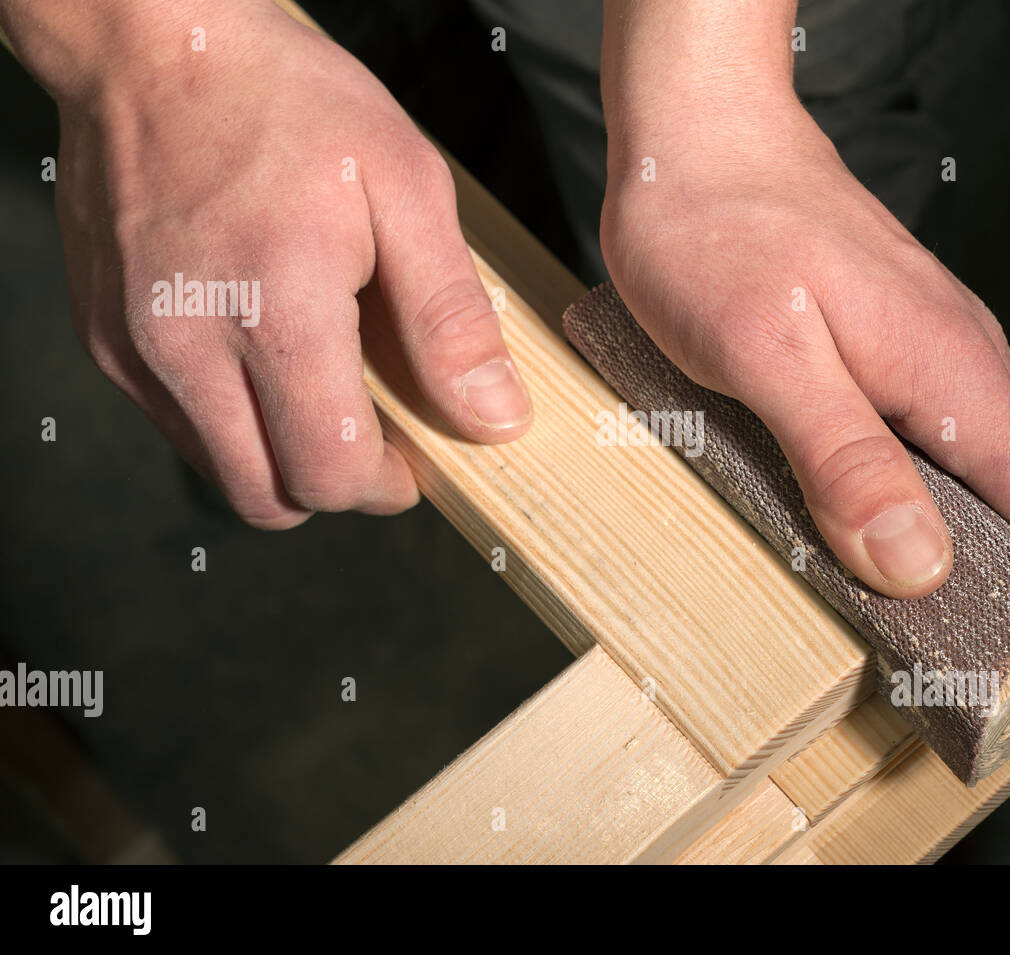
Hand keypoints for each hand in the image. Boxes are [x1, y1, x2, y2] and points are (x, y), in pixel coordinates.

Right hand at [39, 0, 531, 527]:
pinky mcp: (103, 339)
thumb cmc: (284, 102)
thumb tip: (493, 417)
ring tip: (318, 383)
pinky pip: (177, 424)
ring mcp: (132, 347)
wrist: (153, 44)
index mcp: (275, 310)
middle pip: (269, 498)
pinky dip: (230, 419)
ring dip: (279, 456)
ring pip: (220, 471)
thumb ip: (450, 316)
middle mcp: (186, 345)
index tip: (413, 456)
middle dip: (333, 482)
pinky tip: (262, 354)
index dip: (383, 485)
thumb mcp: (405, 185)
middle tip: (372, 431)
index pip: (328, 474)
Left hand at [600, 90, 1009, 600]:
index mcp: (954, 375)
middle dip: (955, 570)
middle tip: (863, 607)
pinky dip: (877, 480)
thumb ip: (846, 459)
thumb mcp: (768, 358)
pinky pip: (911, 434)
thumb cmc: (718, 231)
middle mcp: (962, 365)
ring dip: (908, 526)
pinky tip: (809, 485)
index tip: (947, 636)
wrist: (698, 137)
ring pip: (958, 470)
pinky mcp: (886, 345)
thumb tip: (920, 563)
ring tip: (827, 549)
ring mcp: (928, 352)